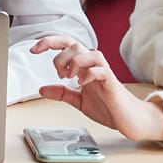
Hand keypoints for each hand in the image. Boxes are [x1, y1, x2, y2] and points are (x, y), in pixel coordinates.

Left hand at [30, 35, 162, 142]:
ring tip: (69, 77)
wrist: (128, 120)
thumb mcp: (78, 100)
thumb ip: (62, 93)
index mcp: (84, 67)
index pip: (66, 45)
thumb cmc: (108, 107)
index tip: (34, 50)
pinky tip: (82, 83)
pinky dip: (89, 73)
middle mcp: (93, 66)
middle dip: (60, 57)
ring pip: (89, 53)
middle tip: (60, 75)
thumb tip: (41, 89)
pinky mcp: (112, 83)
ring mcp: (104, 73)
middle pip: (75, 45)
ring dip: (74, 62)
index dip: (49, 42)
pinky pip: (101, 69)